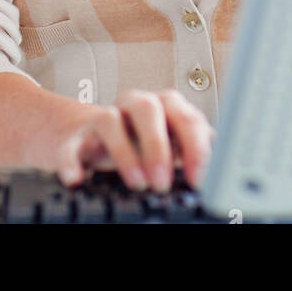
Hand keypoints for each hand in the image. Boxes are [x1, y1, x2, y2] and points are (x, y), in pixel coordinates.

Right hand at [43, 90, 213, 192]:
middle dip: (158, 145)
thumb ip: (192, 154)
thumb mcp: (170, 148)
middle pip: (148, 108)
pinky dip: (72, 160)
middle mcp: (134, 106)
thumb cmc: (139, 144)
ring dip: (124, 152)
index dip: (195, 147)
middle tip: (164, 181)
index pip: (186, 116)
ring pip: (110, 119)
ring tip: (137, 183)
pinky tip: (76, 178)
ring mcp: (104, 117)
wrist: (86, 137)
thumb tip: (220, 175)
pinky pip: (71, 143)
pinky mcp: (75, 136)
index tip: (199, 179)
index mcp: (165, 108)